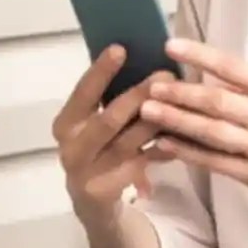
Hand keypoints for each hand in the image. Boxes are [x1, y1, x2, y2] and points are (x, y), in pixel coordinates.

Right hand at [52, 45, 175, 224]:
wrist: (89, 199)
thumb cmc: (95, 147)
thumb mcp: (90, 123)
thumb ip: (107, 99)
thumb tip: (139, 58)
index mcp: (66, 123)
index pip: (83, 93)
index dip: (100, 72)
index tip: (120, 48)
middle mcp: (72, 147)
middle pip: (109, 120)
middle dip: (137, 96)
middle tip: (165, 74)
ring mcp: (89, 172)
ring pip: (127, 144)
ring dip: (154, 122)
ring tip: (178, 102)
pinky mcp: (109, 190)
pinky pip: (141, 166)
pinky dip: (162, 150)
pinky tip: (181, 136)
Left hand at [139, 38, 247, 199]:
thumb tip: (205, 70)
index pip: (233, 67)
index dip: (200, 55)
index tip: (171, 45)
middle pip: (218, 102)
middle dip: (181, 93)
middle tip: (151, 85)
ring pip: (213, 133)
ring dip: (178, 121)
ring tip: (149, 110)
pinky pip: (218, 163)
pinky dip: (189, 154)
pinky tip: (166, 144)